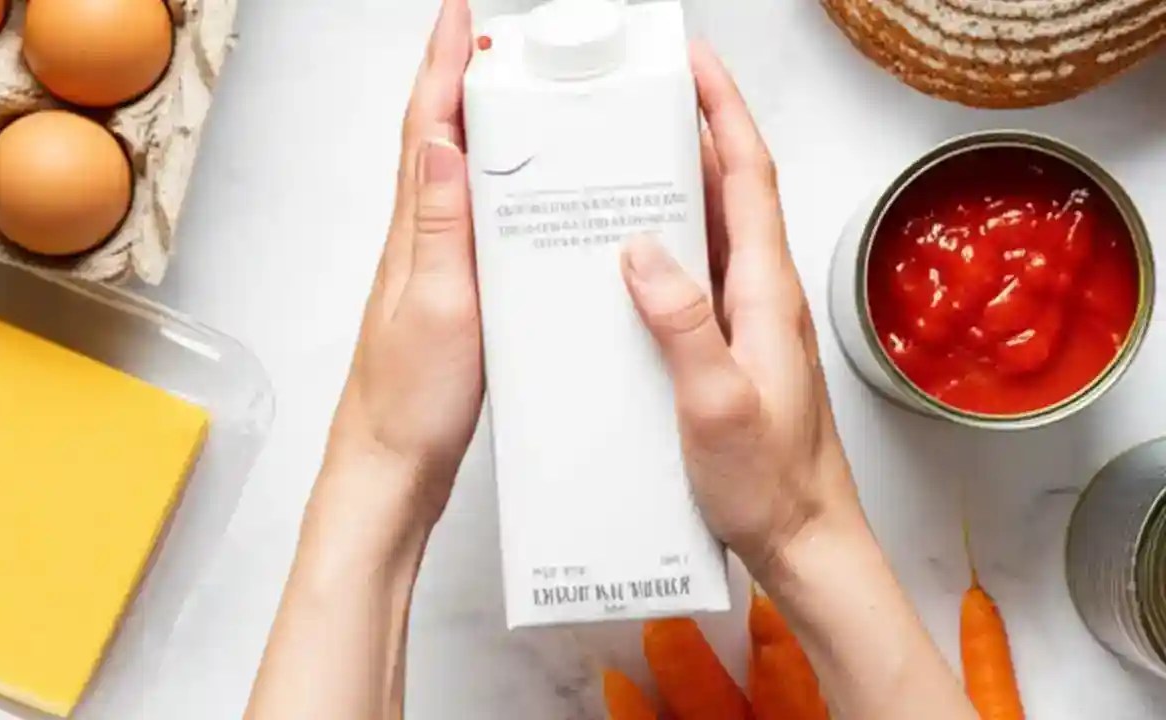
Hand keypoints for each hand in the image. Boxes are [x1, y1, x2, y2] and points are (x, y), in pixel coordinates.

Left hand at [324, 0, 479, 527]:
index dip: (442, 66)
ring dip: (471, 126)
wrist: (393, 466)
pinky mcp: (448, 294)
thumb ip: (439, 227)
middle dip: (458, 78)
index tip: (460, 15)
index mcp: (415, 234)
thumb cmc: (411, 401)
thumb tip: (439, 141)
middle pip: (434, 139)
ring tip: (509, 94)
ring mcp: (429, 267)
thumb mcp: (436, 308)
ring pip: (450, 178)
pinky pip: (467, 221)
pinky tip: (513, 194)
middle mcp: (417, 241)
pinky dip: (487, 186)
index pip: (426, 129)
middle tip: (493, 39)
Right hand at [620, 43, 859, 580]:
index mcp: (767, 294)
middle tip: (645, 98)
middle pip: (734, 189)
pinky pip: (702, 274)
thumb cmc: (772, 484)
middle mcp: (764, 296)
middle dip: (697, 129)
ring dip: (682, 183)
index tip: (694, 66)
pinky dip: (673, 244)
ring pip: (717, 229)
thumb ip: (685, 325)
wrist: (804, 540)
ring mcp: (751, 320)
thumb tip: (644, 252)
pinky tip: (635, 255)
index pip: (749, 178)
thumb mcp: (718, 405)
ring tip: (629, 158)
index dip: (723, 112)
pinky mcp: (734, 346)